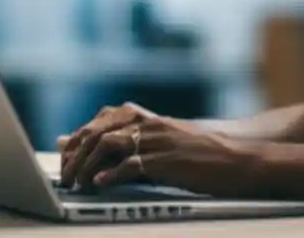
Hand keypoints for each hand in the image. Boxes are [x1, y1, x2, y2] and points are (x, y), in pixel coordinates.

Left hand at [76, 117, 264, 197]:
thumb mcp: (163, 143)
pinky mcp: (167, 161)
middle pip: (98, 132)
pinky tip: (100, 185)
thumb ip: (132, 142)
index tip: (66, 160)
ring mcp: (158, 141)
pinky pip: (131, 164)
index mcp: (147, 118)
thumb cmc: (198, 155)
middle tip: (66, 177)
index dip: (78, 141)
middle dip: (76, 155)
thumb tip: (108, 149)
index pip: (98, 122)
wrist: (237, 159)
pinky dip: (111, 175)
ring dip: (87, 166)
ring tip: (78, 184)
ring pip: (108, 145)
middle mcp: (149, 125)